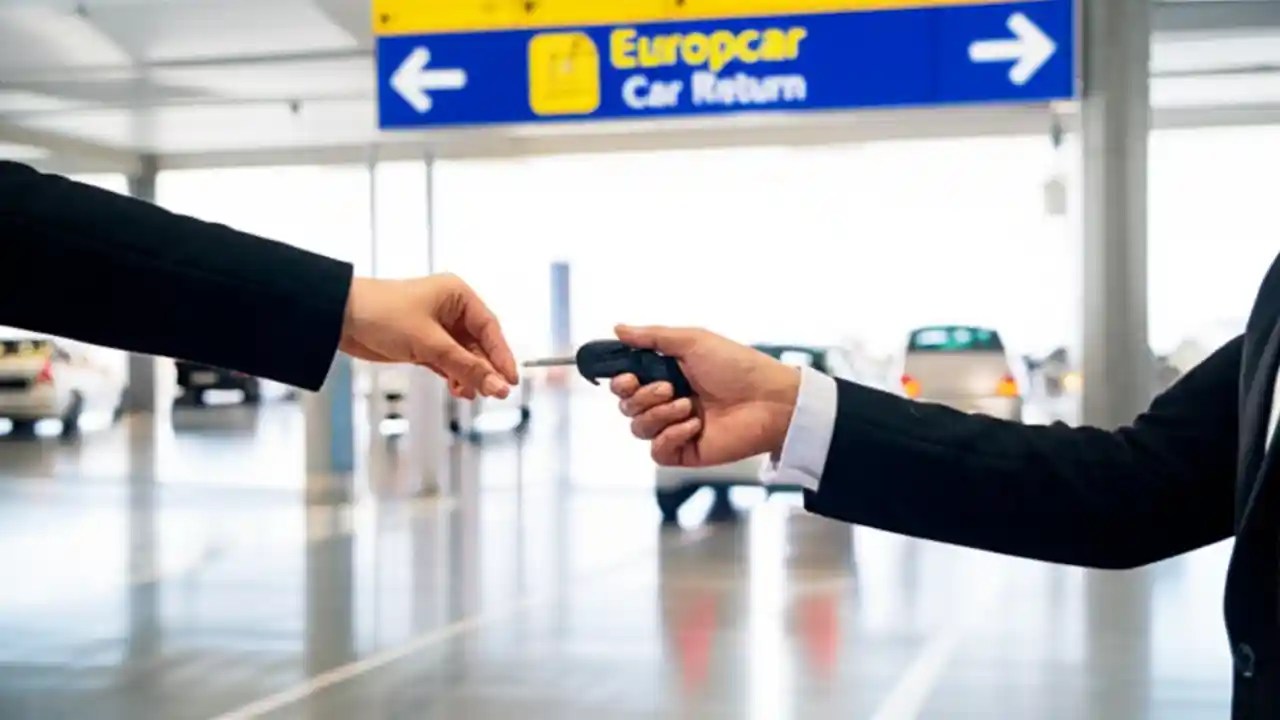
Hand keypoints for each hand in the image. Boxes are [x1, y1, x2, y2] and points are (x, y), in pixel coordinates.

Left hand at [340, 274, 517, 399]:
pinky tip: (458, 389)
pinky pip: (447, 362)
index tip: (511, 380)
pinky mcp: (422, 343)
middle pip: (479, 345)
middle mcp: (450, 309)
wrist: (339, 318)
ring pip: (463, 356)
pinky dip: (453, 376)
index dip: (502, 356)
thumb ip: (466, 367)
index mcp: (458, 295)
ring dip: (469, 375)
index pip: (490, 328)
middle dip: (485, 370)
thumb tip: (498, 386)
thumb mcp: (430, 343)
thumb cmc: (383, 314)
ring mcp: (436, 327)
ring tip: (472, 394)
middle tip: (494, 393)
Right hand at [610, 325, 799, 466]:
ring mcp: (675, 428)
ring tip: (688, 405)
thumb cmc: (736, 366)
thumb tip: (617, 328)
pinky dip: (670, 436)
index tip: (629, 377)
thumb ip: (652, 337)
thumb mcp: (693, 341)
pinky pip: (657, 451)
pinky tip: (694, 425)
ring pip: (639, 428)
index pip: (626, 382)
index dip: (620, 382)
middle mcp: (667, 401)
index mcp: (666, 374)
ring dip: (659, 414)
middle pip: (627, 406)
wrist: (769, 400)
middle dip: (642, 396)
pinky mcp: (685, 451)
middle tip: (669, 387)